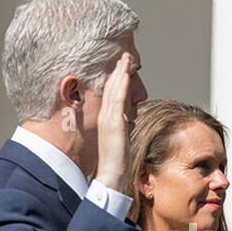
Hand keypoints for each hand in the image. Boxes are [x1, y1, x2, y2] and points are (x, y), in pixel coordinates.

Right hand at [93, 52, 135, 188]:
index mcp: (106, 120)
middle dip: (118, 71)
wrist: (111, 175)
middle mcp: (105, 117)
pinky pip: (117, 100)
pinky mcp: (114, 123)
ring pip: (114, 90)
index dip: (116, 79)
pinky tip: (124, 74)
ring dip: (120, 73)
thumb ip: (121, 128)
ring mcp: (108, 119)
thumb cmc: (116, 161)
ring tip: (126, 59)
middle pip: (111, 88)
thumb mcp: (119, 140)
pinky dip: (120, 85)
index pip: (111, 95)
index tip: (122, 67)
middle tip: (125, 55)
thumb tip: (126, 121)